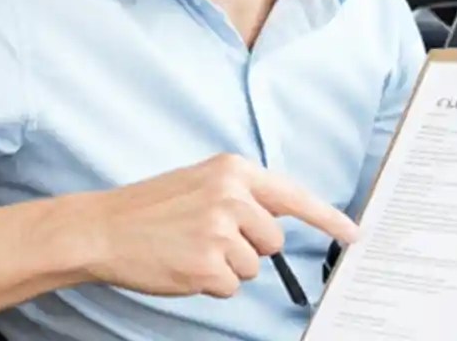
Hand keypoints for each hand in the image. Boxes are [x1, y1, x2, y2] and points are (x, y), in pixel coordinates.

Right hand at [78, 153, 358, 298]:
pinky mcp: (207, 265)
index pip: (294, 195)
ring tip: (188, 247)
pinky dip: (209, 283)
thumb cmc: (151, 209)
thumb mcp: (200, 183)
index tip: (353, 234)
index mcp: (232, 171)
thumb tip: (281, 219)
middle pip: (274, 240)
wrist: (103, 227)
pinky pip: (230, 286)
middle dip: (248, 247)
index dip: (328, 219)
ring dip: (225, 266)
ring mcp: (220, 231)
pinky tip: (182, 264)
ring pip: (252, 266)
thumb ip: (241, 195)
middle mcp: (232, 196)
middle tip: (206, 237)